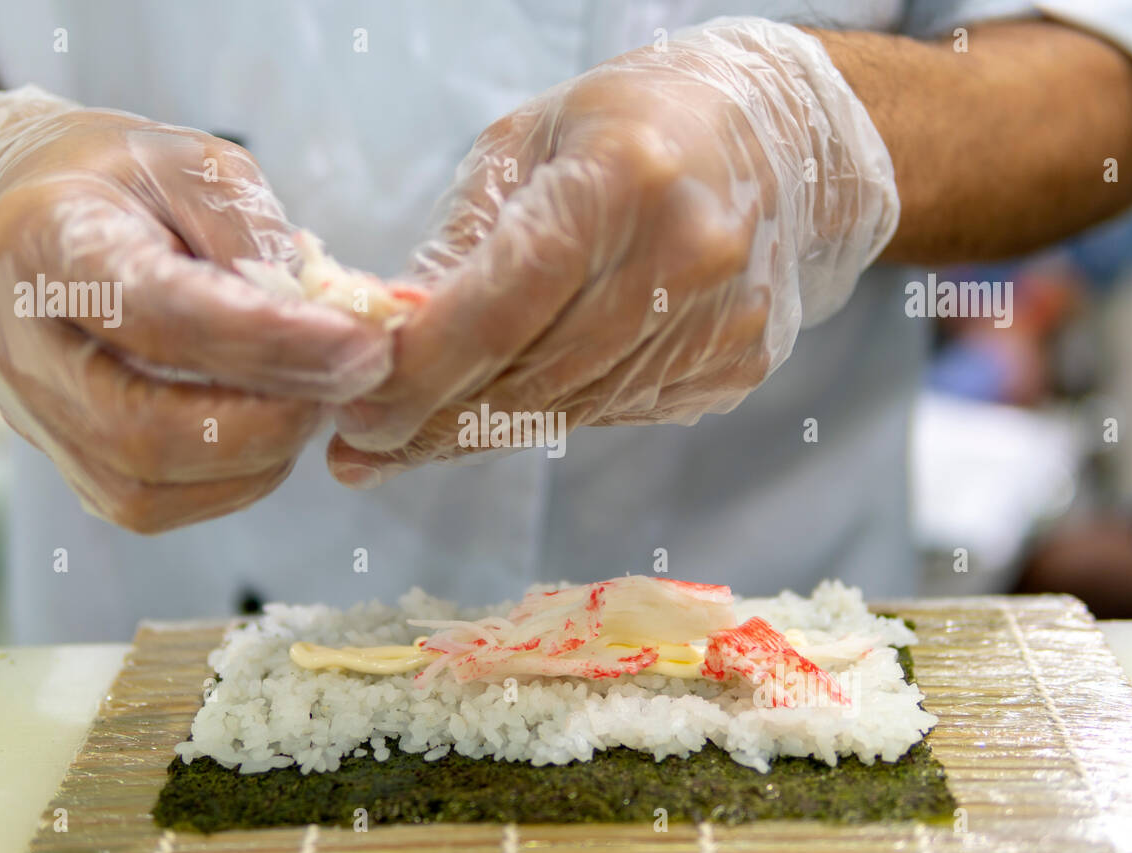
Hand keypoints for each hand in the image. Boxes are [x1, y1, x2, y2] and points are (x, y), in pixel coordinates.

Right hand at [0, 86, 391, 529]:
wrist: (23, 206)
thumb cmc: (120, 181)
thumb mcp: (194, 165)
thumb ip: (256, 239)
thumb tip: (332, 324)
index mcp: (45, 241)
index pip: (162, 312)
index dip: (272, 342)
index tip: (364, 348)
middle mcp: (15, 340)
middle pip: (142, 429)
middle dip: (271, 421)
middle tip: (354, 384)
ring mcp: (28, 411)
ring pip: (145, 487)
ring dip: (258, 458)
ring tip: (316, 399)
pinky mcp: (59, 457)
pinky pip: (148, 505)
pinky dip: (230, 482)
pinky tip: (272, 431)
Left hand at [327, 17, 897, 486]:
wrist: (775, 141)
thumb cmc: (626, 126)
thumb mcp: (521, 149)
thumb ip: (456, 251)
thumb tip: (384, 351)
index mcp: (621, 180)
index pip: (502, 309)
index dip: (421, 376)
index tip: (355, 419)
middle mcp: (683, 259)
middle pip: (532, 381)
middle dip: (433, 421)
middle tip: (364, 446)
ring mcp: (719, 324)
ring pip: (566, 412)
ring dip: (481, 431)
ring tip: (418, 430)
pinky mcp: (733, 367)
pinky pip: (612, 412)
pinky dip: (548, 414)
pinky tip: (513, 398)